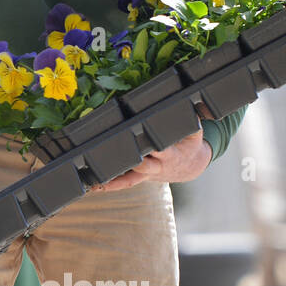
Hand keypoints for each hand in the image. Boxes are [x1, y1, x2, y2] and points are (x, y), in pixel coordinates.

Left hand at [88, 128, 211, 192]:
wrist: (190, 166)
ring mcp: (146, 174)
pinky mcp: (138, 177)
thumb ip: (190, 118)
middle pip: (143, 166)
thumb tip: (186, 101)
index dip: (154, 148)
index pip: (162, 150)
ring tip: (94, 180)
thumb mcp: (194, 130)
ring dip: (113, 180)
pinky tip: (92, 185)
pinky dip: (108, 184)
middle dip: (132, 161)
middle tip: (114, 154)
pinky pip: (123, 182)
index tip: (145, 142)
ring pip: (129, 179)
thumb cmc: (188, 144)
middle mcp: (157, 166)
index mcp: (171, 155)